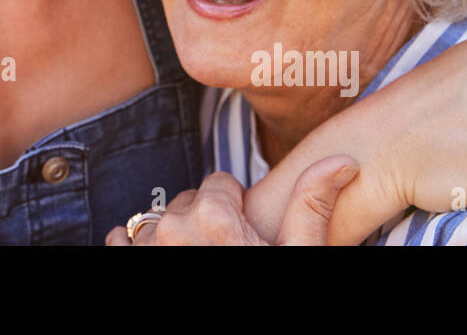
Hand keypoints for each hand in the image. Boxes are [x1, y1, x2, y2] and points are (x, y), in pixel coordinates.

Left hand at [104, 156, 357, 245]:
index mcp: (215, 217)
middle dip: (207, 218)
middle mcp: (174, 226)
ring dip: (175, 234)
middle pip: (191, 199)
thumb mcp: (297, 256)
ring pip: (161, 218)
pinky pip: (122, 238)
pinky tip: (164, 258)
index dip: (238, 206)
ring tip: (201, 260)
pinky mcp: (128, 262)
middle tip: (227, 252)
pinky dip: (138, 246)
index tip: (247, 233)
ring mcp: (146, 246)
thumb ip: (310, 205)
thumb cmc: (274, 305)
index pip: (222, 182)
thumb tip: (343, 160)